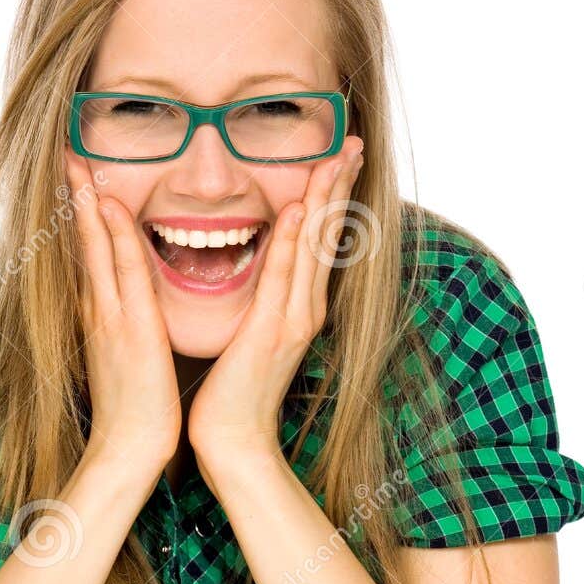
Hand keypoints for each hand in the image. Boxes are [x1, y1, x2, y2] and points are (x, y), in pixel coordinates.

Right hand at [65, 149, 181, 473]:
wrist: (131, 448)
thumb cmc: (135, 409)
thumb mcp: (124, 359)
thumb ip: (123, 330)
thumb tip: (126, 311)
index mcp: (100, 315)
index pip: (90, 255)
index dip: (83, 217)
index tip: (79, 181)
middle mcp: (98, 309)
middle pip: (83, 242)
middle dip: (75, 198)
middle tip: (67, 154)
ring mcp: (110, 315)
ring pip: (96, 246)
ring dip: (88, 203)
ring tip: (79, 164)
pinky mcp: (129, 326)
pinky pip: (121, 270)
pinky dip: (114, 234)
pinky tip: (111, 205)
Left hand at [187, 138, 364, 481]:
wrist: (234, 443)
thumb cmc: (232, 395)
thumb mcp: (251, 339)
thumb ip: (259, 307)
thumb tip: (257, 280)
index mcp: (297, 308)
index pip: (317, 241)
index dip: (329, 197)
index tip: (337, 157)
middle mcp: (305, 308)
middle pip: (327, 234)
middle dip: (339, 185)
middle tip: (352, 140)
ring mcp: (294, 319)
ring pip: (314, 245)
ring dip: (326, 197)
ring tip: (338, 155)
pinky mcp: (274, 331)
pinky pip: (286, 275)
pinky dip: (296, 240)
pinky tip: (304, 207)